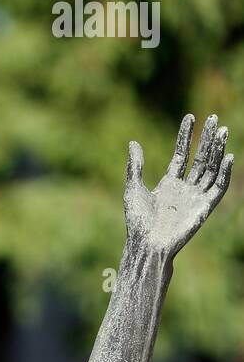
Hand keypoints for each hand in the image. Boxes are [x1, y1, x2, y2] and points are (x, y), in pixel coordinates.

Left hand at [124, 113, 232, 257]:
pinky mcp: (204, 208)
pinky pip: (218, 188)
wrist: (148, 245)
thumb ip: (135, 167)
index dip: (185, 136)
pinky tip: (228, 156)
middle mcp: (184, 189)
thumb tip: (133, 142)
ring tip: (221, 130)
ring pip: (210, 169)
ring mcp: (195, 198)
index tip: (190, 117)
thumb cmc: (138, 223)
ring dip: (217, 150)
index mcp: (168, 184)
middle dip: (206, 139)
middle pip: (199, 159)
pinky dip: (224, 173)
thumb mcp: (133, 190)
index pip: (181, 154)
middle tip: (213, 119)